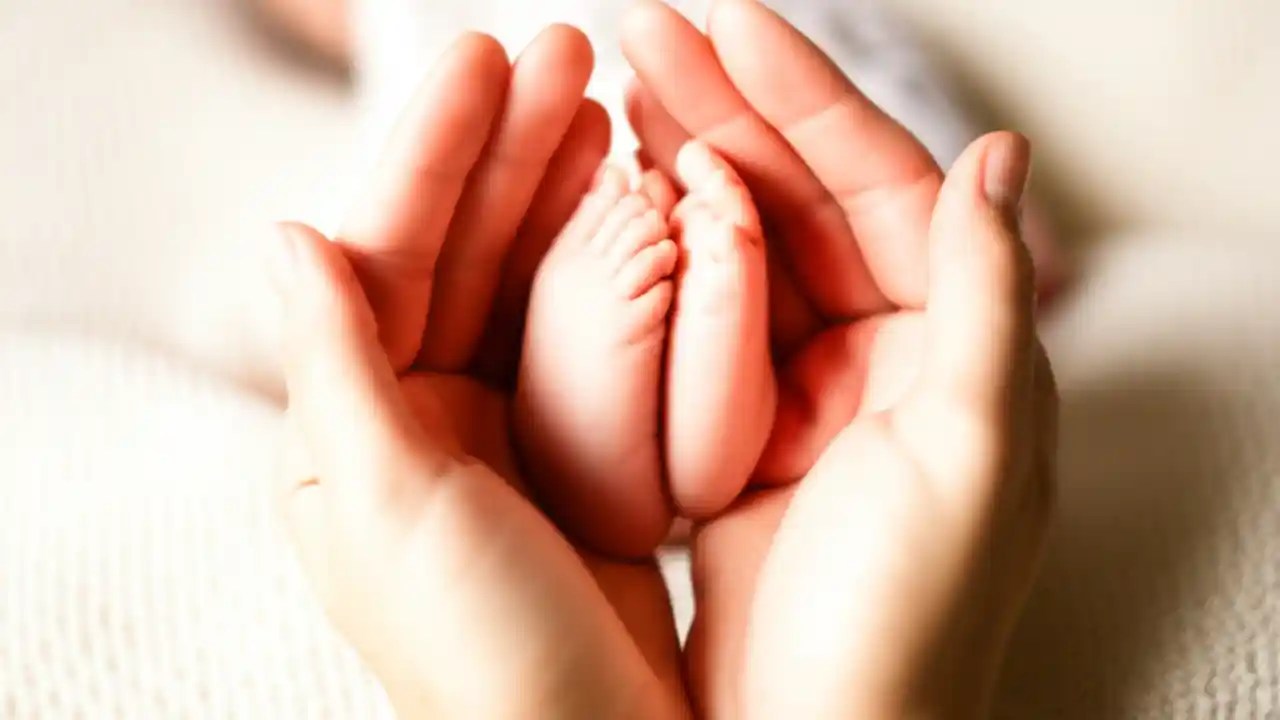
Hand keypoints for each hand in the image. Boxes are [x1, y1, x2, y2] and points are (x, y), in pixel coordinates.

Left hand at [271, 28, 685, 718]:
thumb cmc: (481, 658)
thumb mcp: (384, 506)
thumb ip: (334, 366)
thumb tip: (289, 236)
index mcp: (353, 425)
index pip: (385, 253)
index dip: (432, 152)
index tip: (485, 58)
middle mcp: (418, 417)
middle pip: (460, 248)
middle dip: (506, 146)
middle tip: (565, 52)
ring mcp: (501, 431)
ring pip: (525, 278)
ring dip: (561, 190)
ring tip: (608, 109)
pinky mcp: (575, 453)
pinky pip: (584, 332)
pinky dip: (609, 265)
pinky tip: (639, 208)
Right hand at [624, 1, 1055, 715]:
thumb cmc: (907, 619)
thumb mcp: (970, 447)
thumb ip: (987, 294)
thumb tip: (996, 155)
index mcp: (958, 347)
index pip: (885, 187)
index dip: (808, 97)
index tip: (729, 22)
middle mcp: (889, 358)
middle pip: (804, 204)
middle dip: (728, 111)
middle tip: (643, 33)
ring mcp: (808, 395)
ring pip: (745, 255)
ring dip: (686, 173)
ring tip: (617, 95)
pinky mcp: (742, 437)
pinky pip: (702, 326)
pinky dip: (663, 265)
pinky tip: (616, 207)